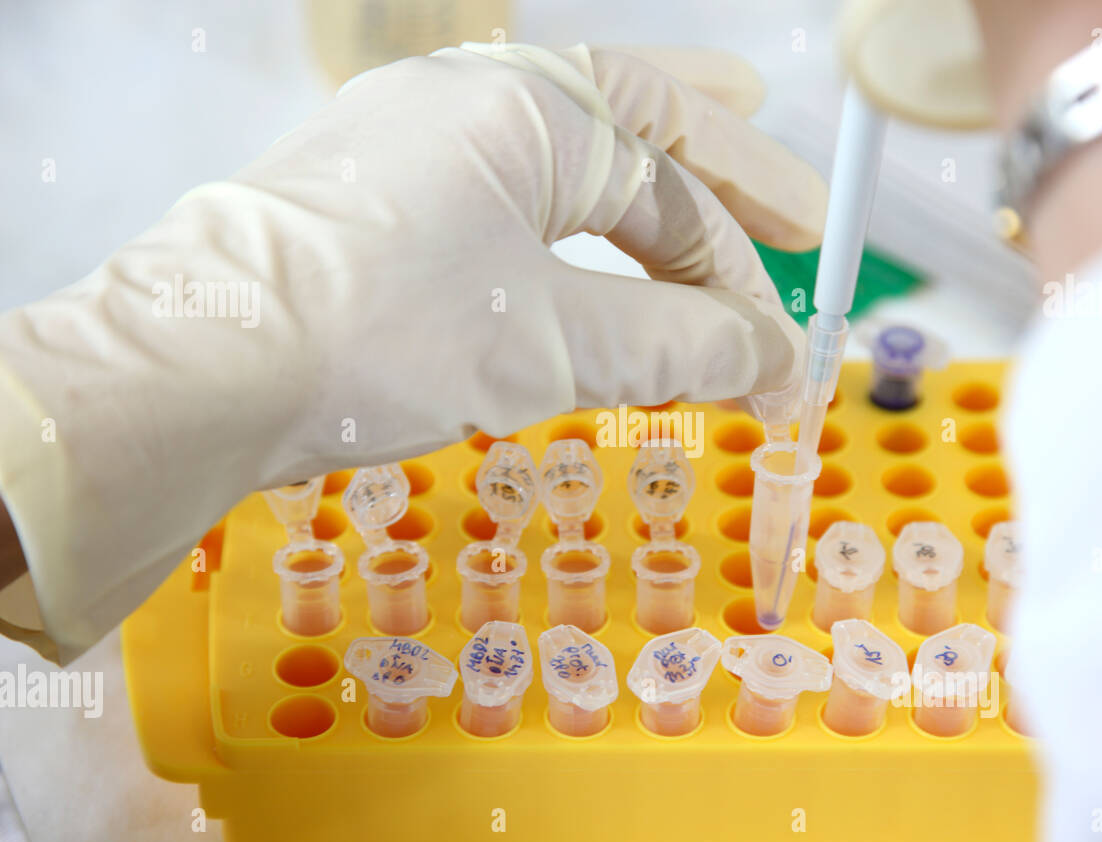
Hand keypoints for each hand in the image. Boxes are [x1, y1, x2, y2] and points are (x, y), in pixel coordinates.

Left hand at [0, 43, 826, 660]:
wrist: (193, 375)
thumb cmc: (378, 337)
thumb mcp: (552, 341)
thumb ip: (678, 344)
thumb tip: (770, 361)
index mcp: (528, 104)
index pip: (674, 189)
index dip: (744, 278)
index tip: (785, 356)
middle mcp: (470, 100)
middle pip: (633, 129)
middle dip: (724, 174)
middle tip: (800, 214)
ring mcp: (411, 145)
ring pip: (564, 165)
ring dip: (643, 204)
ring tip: (705, 217)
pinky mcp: (372, 205)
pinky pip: (505, 205)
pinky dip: (568, 240)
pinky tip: (586, 263)